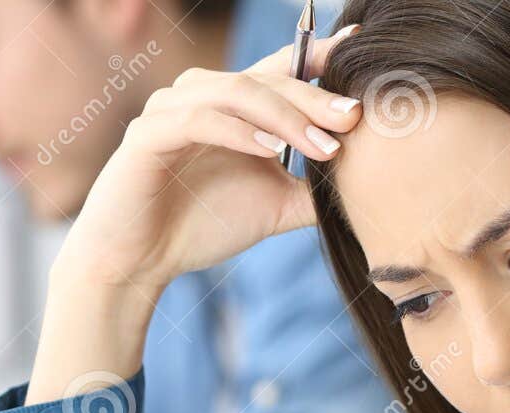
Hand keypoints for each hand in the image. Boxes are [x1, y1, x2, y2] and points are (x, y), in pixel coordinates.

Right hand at [60, 24, 364, 293]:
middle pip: (267, 77)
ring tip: (323, 146)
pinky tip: (272, 151)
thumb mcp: (275, 208)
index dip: (321, 56)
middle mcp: (202, 95)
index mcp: (233, 106)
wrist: (138, 261)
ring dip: (284, 116)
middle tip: (354, 117)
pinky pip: (199, 120)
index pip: (282, 68)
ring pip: (235, 92)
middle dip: (314, 96)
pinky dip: (239, 132)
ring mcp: (171, 109)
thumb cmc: (200, 227)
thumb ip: (315, 192)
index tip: (362, 53)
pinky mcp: (147, 134)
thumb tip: (371, 186)